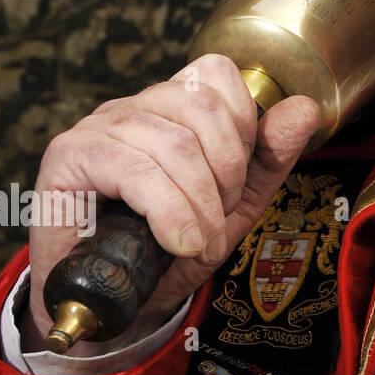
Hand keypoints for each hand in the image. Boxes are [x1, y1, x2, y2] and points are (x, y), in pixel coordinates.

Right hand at [24, 54, 321, 353]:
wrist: (119, 301)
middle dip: (227, 172)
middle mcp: (132, 106)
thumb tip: (305, 108)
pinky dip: (170, 213)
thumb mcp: (237, 202)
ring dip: (200, 204)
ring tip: (199, 240)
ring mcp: (97, 127)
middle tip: (220, 218)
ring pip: (174, 145)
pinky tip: (178, 242)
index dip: (241, 126)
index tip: (237, 179)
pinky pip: (136, 172)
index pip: (216, 73)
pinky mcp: (69, 157)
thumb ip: (272, 155)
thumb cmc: (173, 247)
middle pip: (202, 107)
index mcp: (170, 105)